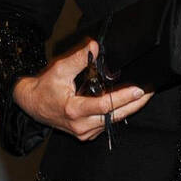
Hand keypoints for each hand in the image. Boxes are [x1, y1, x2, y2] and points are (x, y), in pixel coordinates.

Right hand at [12, 38, 152, 141]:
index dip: (123, 97)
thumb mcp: (59, 70)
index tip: (138, 90)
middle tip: (150, 92)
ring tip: (143, 95)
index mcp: (74, 110)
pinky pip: (107, 124)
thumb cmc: (44, 88)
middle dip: (135, 104)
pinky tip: (127, 103)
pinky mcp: (86, 134)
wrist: (31, 105)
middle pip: (115, 116)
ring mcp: (84, 132)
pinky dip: (117, 113)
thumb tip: (94, 47)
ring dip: (129, 109)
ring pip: (113, 121)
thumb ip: (78, 58)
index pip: (105, 106)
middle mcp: (81, 125)